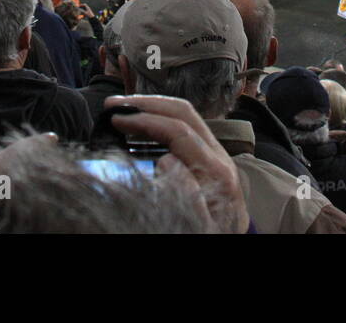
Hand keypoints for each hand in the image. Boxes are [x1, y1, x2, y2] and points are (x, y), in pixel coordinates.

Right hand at [105, 95, 248, 233]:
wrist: (232, 240)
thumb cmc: (212, 233)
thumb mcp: (200, 225)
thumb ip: (188, 195)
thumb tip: (166, 160)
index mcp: (214, 170)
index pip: (178, 130)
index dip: (145, 121)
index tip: (117, 121)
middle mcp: (218, 155)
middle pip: (183, 113)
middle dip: (146, 104)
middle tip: (114, 105)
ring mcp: (216, 153)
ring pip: (186, 115)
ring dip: (153, 108)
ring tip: (124, 109)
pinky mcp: (210, 157)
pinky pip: (185, 128)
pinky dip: (160, 120)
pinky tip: (141, 126)